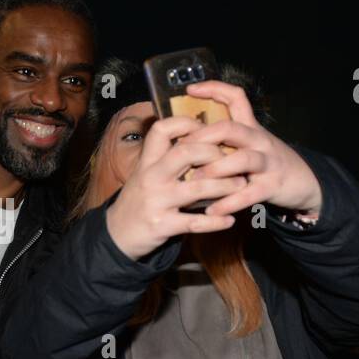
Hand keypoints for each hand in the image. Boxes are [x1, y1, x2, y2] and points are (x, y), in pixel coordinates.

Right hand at [105, 114, 247, 259]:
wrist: (117, 234)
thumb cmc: (138, 200)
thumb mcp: (145, 174)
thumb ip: (166, 159)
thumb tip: (200, 140)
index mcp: (147, 161)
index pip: (162, 129)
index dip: (187, 124)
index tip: (206, 129)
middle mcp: (151, 177)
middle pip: (186, 152)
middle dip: (214, 153)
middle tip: (231, 159)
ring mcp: (157, 201)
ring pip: (198, 188)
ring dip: (225, 186)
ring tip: (241, 185)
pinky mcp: (163, 225)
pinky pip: (195, 222)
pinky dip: (216, 221)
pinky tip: (229, 219)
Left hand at [179, 80, 323, 217]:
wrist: (307, 183)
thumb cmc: (268, 163)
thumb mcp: (251, 144)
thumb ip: (226, 140)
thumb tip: (187, 139)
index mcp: (251, 128)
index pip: (236, 98)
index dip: (214, 89)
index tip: (190, 90)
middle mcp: (259, 140)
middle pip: (232, 128)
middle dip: (204, 136)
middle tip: (181, 148)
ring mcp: (268, 162)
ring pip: (242, 159)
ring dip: (215, 169)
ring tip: (194, 181)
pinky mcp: (273, 186)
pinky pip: (249, 194)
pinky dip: (229, 203)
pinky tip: (212, 211)